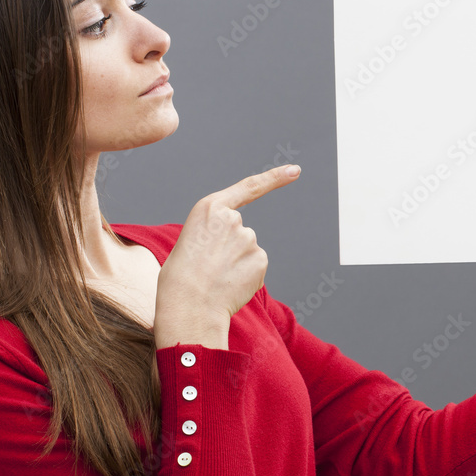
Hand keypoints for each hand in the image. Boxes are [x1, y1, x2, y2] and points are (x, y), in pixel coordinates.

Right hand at [154, 164, 301, 348]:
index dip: (274, 178)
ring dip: (237, 264)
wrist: (187, 304)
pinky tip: (230, 285)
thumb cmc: (181, 277)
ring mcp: (249, 238)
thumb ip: (216, 233)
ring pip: (249, 251)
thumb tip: (240, 249)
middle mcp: (233, 218)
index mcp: (210, 207)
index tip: (294, 171)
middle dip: (230, 249)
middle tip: (209, 267)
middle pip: (242, 231)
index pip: (249, 187)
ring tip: (216, 278)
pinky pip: (256, 267)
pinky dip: (246, 277)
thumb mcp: (192, 239)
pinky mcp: (260, 258)